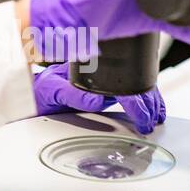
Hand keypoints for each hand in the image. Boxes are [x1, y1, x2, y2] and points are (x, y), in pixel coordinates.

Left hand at [32, 62, 166, 134]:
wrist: (34, 92)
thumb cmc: (41, 88)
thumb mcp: (52, 90)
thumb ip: (73, 95)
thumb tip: (98, 101)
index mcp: (89, 68)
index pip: (122, 82)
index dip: (137, 100)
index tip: (142, 118)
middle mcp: (100, 72)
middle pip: (134, 83)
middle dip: (148, 103)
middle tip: (150, 122)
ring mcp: (104, 80)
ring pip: (137, 85)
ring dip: (151, 101)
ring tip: (155, 117)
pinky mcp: (105, 88)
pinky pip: (131, 91)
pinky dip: (144, 100)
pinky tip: (151, 109)